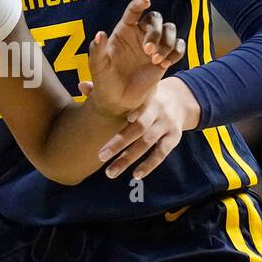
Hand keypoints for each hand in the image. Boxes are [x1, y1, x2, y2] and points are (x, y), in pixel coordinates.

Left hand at [79, 76, 198, 179]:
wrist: (179, 100)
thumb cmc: (146, 97)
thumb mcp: (136, 92)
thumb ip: (110, 92)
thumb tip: (81, 85)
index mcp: (146, 97)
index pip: (139, 104)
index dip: (133, 111)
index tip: (124, 119)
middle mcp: (158, 110)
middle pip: (140, 128)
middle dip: (120, 143)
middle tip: (100, 156)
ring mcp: (167, 125)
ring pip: (147, 143)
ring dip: (128, 159)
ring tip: (110, 173)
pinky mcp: (174, 137)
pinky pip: (161, 154)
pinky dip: (149, 165)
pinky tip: (136, 175)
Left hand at [83, 0, 185, 118]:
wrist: (119, 101)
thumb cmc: (105, 81)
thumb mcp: (98, 68)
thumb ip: (97, 51)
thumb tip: (100, 34)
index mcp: (123, 31)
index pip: (133, 12)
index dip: (139, 3)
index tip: (145, 1)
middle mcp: (140, 34)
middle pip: (155, 18)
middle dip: (155, 32)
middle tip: (148, 51)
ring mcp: (154, 44)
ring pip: (170, 28)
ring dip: (167, 42)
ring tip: (157, 61)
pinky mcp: (165, 56)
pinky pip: (178, 46)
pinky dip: (176, 52)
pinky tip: (165, 63)